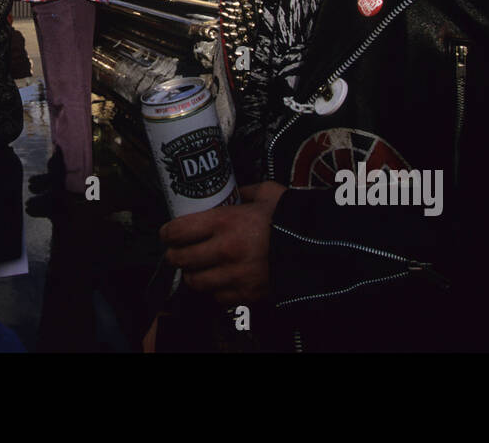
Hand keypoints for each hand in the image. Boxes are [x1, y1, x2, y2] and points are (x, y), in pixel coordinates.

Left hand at [159, 182, 286, 305]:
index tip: (167, 233)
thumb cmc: (294, 218)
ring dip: (192, 275)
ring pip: (195, 282)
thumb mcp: (268, 193)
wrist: (321, 248)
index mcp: (225, 222)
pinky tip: (220, 280)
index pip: (177, 231)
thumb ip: (246, 192)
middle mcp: (224, 250)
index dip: (167, 233)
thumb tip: (234, 190)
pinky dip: (215, 291)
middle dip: (174, 255)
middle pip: (180, 259)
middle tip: (177, 251)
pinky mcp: (247, 295)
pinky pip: (218, 298)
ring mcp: (235, 276)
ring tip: (197, 268)